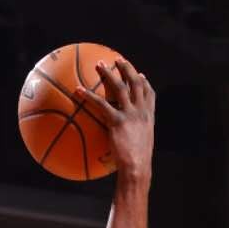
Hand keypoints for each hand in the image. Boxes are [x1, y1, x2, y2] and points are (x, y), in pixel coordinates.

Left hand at [73, 59, 154, 178]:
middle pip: (135, 83)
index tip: (141, 75)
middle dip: (127, 69)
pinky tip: (79, 90)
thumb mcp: (142, 146)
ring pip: (119, 87)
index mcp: (148, 117)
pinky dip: (89, 96)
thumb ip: (137, 136)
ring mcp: (130, 114)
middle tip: (118, 60)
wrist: (137, 168)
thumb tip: (129, 141)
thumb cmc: (138, 163)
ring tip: (99, 65)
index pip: (149, 94)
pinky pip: (101, 104)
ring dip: (109, 74)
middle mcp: (141, 111)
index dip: (144, 83)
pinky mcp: (117, 121)